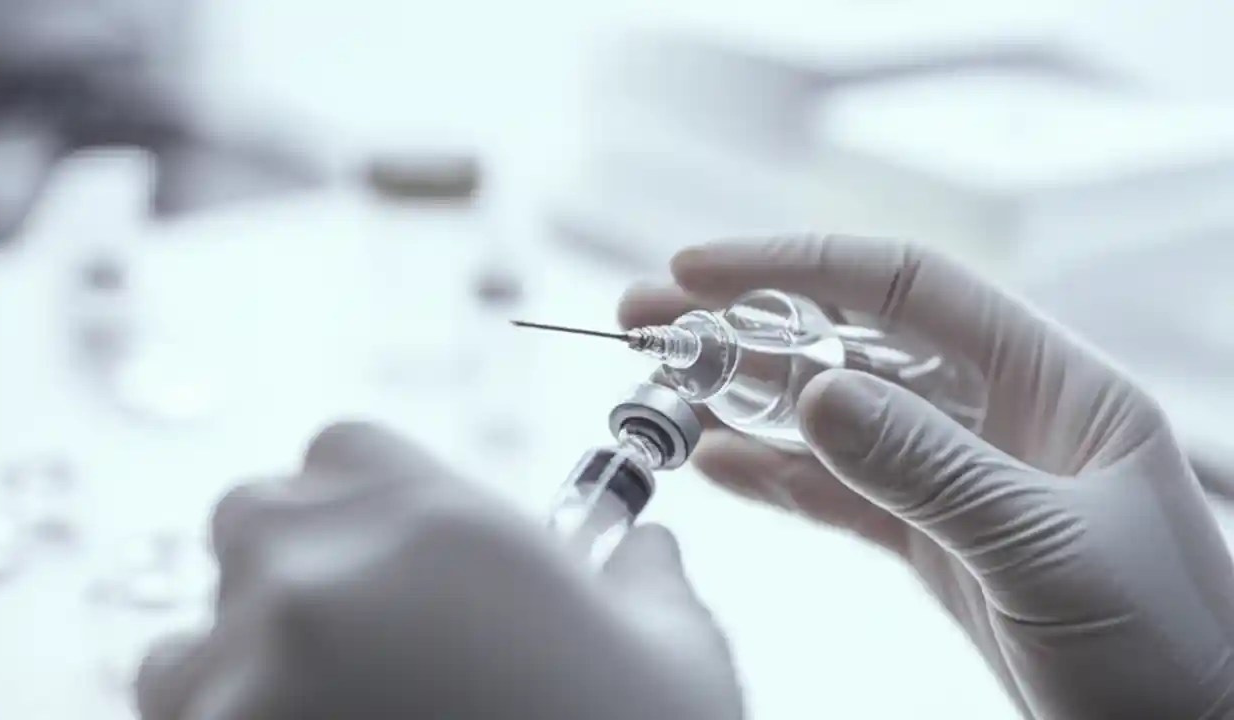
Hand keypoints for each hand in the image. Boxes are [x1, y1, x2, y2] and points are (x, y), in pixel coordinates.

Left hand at [135, 423, 741, 719]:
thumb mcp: (674, 655)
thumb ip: (649, 579)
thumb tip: (649, 548)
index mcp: (444, 526)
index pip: (342, 450)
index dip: (363, 499)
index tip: (390, 552)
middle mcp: (332, 577)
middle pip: (253, 517)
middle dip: (289, 564)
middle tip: (354, 636)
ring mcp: (258, 671)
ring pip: (196, 635)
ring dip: (240, 665)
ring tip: (319, 713)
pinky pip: (177, 715)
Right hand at [620, 235, 1233, 718]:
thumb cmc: (1164, 649)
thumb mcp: (1047, 551)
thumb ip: (929, 469)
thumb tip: (815, 393)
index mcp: (1051, 383)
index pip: (906, 289)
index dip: (798, 266)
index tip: (702, 270)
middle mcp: (999, 415)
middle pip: (850, 345)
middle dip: (745, 327)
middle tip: (645, 322)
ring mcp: (959, 478)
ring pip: (833, 418)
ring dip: (744, 400)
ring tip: (659, 388)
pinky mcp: (934, 541)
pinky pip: (838, 494)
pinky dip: (774, 476)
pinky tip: (716, 462)